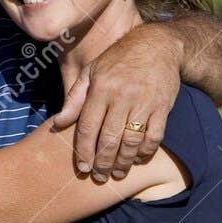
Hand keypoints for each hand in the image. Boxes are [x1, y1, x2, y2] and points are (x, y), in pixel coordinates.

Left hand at [51, 23, 179, 180]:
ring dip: (123, 162)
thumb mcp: (91, 71)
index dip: (84, 151)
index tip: (82, 167)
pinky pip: (155, 135)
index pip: (89, 127)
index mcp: (101, 89)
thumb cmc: (118, 60)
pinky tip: (138, 159)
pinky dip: (146, 151)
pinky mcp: (163, 107)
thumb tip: (58, 123)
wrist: (158, 45)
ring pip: (131, 141)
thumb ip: (74, 98)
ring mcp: (144, 102)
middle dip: (102, 162)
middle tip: (98, 177)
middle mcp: (122, 97)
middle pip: (109, 139)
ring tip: (117, 173)